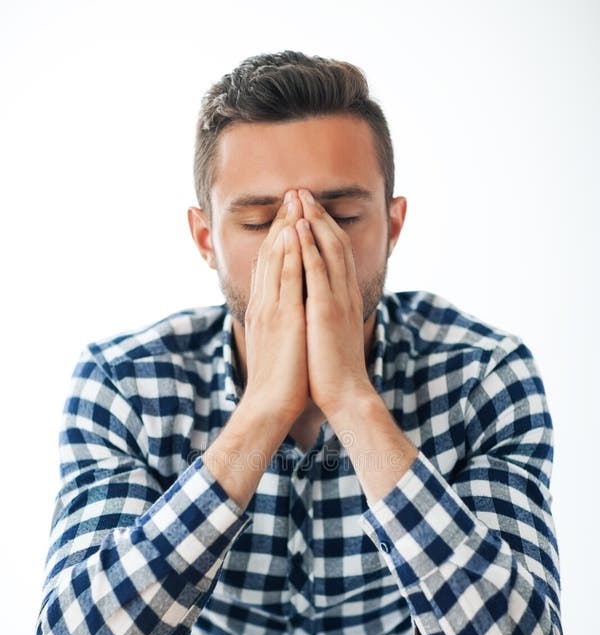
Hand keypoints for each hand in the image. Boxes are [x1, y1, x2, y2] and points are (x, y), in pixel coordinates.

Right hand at [241, 190, 308, 426]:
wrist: (269, 406)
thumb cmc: (278, 382)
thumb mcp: (277, 345)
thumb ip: (281, 326)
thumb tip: (289, 316)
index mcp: (263, 310)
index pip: (271, 265)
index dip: (280, 237)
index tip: (290, 215)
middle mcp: (264, 304)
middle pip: (273, 254)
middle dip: (283, 222)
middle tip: (293, 194)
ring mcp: (272, 309)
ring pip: (278, 259)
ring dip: (287, 227)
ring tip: (295, 200)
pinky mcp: (283, 318)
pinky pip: (287, 277)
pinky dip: (291, 252)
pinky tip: (297, 231)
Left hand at [295, 189, 374, 418]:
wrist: (346, 395)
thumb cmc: (333, 371)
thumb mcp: (330, 335)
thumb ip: (325, 315)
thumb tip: (313, 306)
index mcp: (345, 299)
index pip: (335, 254)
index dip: (322, 228)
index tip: (307, 209)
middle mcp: (345, 293)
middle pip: (333, 243)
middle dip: (317, 215)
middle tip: (301, 191)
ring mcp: (337, 300)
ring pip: (328, 250)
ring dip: (312, 221)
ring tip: (298, 197)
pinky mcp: (326, 311)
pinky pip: (317, 271)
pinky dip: (309, 246)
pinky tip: (298, 228)